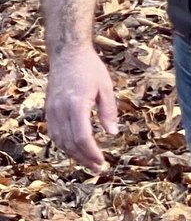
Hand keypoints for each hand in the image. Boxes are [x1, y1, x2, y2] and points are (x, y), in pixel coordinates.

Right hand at [46, 44, 118, 173]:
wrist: (67, 53)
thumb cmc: (90, 68)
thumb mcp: (106, 86)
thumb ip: (109, 111)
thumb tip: (112, 133)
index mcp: (76, 105)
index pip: (82, 138)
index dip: (91, 153)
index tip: (101, 162)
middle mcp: (60, 111)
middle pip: (70, 144)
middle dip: (84, 158)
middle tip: (97, 167)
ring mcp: (52, 111)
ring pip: (59, 142)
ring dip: (73, 154)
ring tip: (88, 161)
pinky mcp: (49, 110)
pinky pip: (54, 134)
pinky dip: (63, 145)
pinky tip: (74, 149)